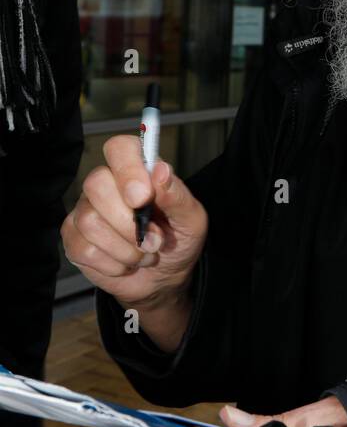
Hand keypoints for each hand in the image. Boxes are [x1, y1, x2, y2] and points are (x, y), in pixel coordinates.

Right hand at [60, 134, 207, 306]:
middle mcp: (107, 184)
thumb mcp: (191, 220)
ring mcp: (86, 210)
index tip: (143, 198)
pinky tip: (125, 263)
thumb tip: (161, 171)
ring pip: (90, 221)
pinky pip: (84, 249)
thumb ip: (177, 196)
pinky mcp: (74, 239)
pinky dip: (113, 264)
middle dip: (128, 222)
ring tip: (143, 253)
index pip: (119, 148)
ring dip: (125, 248)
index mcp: (137, 171)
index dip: (127, 170)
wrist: (164, 278)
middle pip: (96, 184)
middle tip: (154, 240)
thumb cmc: (178, 240)